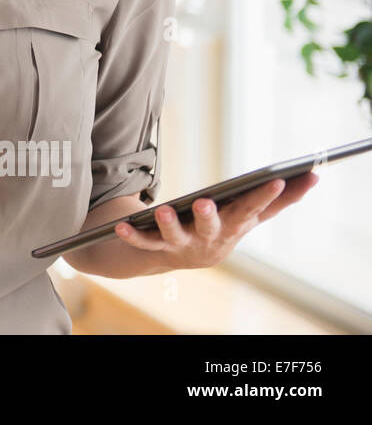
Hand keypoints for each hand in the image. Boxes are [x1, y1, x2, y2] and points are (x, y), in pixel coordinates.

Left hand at [112, 172, 318, 267]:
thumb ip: (280, 198)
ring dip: (169, 225)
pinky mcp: (156, 247)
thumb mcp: (250, 214)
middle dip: (209, 216)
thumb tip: (313, 174)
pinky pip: (142, 242)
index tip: (276, 180)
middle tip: (204, 203)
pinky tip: (120, 225)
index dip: (265, 196)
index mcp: (234, 226)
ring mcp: (181, 245)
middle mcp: (209, 239)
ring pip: (174, 236)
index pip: (252, 210)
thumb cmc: (225, 227)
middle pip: (211, 227)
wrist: (186, 258)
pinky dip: (132, 234)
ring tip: (162, 211)